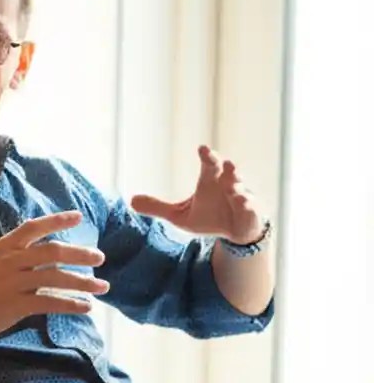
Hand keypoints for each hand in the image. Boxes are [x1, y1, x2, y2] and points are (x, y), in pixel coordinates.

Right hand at [0, 211, 109, 348]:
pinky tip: (86, 307)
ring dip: (83, 282)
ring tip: (102, 286)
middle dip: (80, 253)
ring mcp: (13, 283)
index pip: (34, 227)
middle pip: (53, 251)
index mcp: (3, 248)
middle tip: (100, 256)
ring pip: (57, 277)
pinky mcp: (16, 305)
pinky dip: (72, 304)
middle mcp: (10, 261)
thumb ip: (12, 255)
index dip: (57, 220)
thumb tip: (34, 243)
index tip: (78, 216)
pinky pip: (51, 302)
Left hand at [130, 145, 264, 244]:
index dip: (207, 156)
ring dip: (238, 185)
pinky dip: (248, 204)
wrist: (234, 233)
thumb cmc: (209, 218)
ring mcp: (242, 197)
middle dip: (225, 165)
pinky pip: (251, 206)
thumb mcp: (180, 216)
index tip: (202, 149)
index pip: (209, 164)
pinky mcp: (251, 212)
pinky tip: (243, 202)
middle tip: (223, 162)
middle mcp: (228, 184)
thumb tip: (131, 201)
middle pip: (227, 171)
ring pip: (241, 187)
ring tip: (232, 185)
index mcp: (211, 180)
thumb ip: (158, 208)